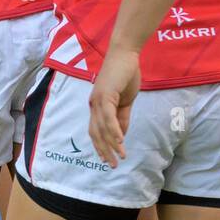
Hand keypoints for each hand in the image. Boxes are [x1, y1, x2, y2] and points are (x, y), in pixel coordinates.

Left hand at [88, 48, 141, 166]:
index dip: (101, 146)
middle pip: (96, 133)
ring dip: (111, 144)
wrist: (125, 54)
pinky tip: (120, 141)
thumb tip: (121, 134)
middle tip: (113, 165)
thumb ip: (122, 116)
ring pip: (102, 128)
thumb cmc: (125, 73)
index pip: (96, 130)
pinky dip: (114, 130)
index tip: (108, 159)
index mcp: (97, 106)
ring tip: (120, 156)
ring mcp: (98, 100)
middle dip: (104, 150)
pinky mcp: (105, 95)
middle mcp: (94, 105)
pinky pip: (109, 117)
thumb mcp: (125, 100)